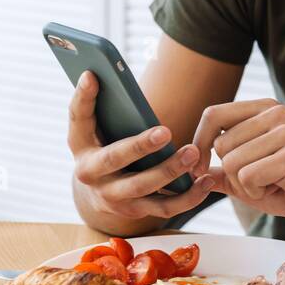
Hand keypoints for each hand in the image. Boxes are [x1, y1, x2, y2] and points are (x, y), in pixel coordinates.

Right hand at [68, 72, 216, 219]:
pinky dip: (189, 197)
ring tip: (193, 153)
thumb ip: (91, 105)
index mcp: (81, 148)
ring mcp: (116, 199)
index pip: (79, 120)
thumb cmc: (101, 150)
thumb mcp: (90, 131)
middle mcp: (93, 177)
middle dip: (140, 146)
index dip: (85, 98)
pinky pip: (166, 208)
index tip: (94, 75)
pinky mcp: (138, 212)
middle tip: (166, 131)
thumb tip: (92, 73)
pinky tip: (206, 181)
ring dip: (170, 172)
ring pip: (144, 188)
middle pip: (116, 160)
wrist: (99, 196)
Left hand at [191, 99, 284, 233]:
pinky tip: (280, 189)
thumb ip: (219, 170)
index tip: (202, 168)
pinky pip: (246, 176)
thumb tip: (189, 168)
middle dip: (229, 173)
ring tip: (272, 184)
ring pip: (231, 161)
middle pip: (220, 144)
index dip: (199, 144)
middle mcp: (276, 113)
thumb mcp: (246, 178)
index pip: (213, 114)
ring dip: (245, 185)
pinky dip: (256, 191)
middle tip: (259, 180)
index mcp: (264, 110)